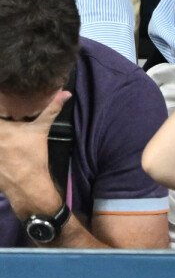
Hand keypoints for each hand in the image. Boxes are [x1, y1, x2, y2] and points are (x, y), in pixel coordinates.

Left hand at [0, 90, 71, 216]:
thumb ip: (51, 110)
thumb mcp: (41, 130)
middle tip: (6, 121)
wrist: (26, 184)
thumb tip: (66, 93)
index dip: (1, 109)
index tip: (5, 106)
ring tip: (5, 138)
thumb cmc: (33, 156)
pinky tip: (4, 150)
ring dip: (0, 136)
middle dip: (1, 121)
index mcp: (0, 129)